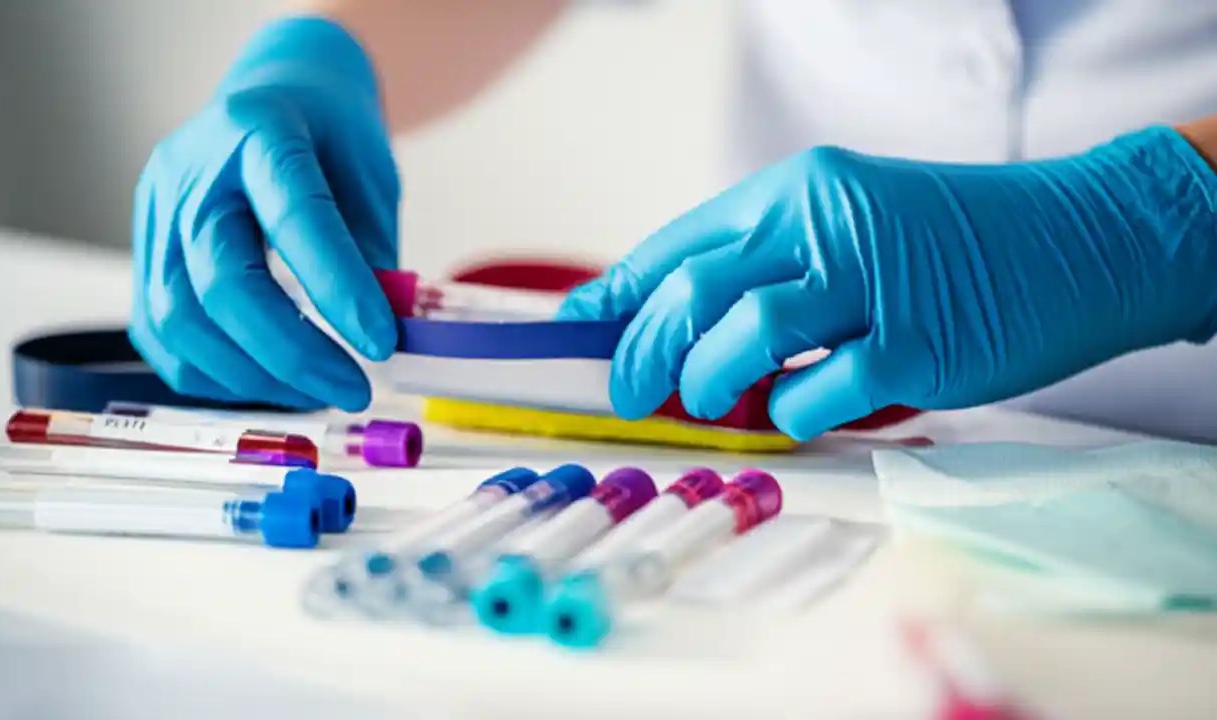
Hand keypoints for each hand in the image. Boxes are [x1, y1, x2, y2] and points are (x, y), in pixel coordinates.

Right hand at [131, 17, 398, 410]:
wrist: (276, 93)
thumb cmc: (332, 136)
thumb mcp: (371, 178)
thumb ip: (372, 255)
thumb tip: (377, 341)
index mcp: (260, 130)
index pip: (293, 217)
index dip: (337, 289)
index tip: (380, 344)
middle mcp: (193, 170)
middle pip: (221, 281)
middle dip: (291, 353)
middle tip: (352, 389)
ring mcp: (155, 210)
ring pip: (178, 318)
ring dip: (252, 376)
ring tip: (315, 392)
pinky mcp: (143, 250)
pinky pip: (160, 332)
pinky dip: (213, 374)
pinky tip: (268, 382)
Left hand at [558, 127, 1216, 438]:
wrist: (1077, 242)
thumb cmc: (957, 245)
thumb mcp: (854, 227)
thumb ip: (775, 269)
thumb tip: (684, 330)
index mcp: (801, 191)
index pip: (683, 243)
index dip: (619, 293)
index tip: (578, 329)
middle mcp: (826, 225)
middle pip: (695, 290)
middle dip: (643, 350)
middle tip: (628, 392)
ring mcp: (872, 283)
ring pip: (742, 335)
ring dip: (706, 383)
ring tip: (706, 406)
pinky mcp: (914, 345)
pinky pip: (815, 395)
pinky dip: (789, 418)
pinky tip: (796, 418)